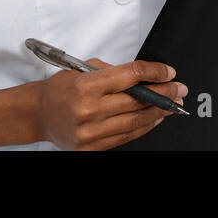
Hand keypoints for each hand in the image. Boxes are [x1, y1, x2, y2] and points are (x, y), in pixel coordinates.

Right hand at [35, 58, 186, 150]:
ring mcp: (89, 132)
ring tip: (173, 105)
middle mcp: (88, 110)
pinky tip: (153, 119)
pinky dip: (142, 128)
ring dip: (158, 113)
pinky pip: (124, 137)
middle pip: (136, 101)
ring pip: (134, 122)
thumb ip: (114, 72)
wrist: (38, 113)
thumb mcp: (83, 69)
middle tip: (179, 89)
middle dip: (163, 94)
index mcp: (86, 86)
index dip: (154, 73)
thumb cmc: (61, 89)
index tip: (168, 72)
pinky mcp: (90, 148)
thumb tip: (146, 77)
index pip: (130, 76)